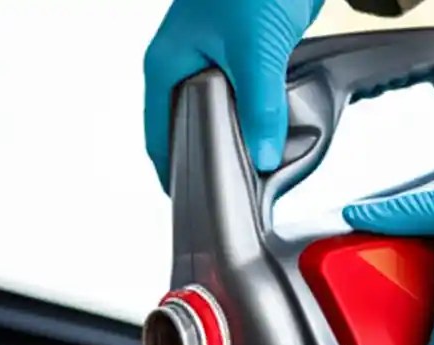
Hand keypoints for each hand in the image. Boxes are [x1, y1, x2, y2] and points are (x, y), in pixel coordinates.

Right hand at [143, 0, 323, 189]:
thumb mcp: (255, 51)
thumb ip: (259, 106)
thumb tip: (260, 155)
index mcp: (167, 65)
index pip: (158, 135)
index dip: (173, 172)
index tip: (192, 203)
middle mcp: (184, 66)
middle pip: (190, 129)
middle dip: (211, 159)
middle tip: (233, 194)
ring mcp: (215, 61)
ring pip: (222, 116)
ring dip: (238, 138)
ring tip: (254, 170)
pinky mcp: (245, 56)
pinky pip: (246, 99)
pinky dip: (258, 117)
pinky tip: (274, 134)